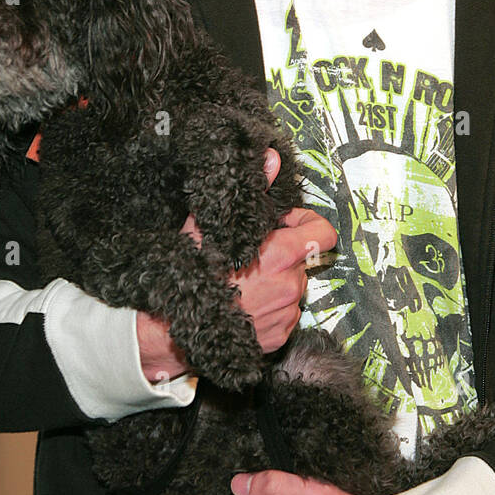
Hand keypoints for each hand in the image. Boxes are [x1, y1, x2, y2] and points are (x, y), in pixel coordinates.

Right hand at [137, 148, 336, 377]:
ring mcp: (286, 315)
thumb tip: (273, 156)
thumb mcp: (213, 226)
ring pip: (293, 288)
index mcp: (280, 255)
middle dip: (283, 255)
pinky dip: (271, 308)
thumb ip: (252, 191)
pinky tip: (244, 305)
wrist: (172, 329)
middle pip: (302, 260)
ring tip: (243, 284)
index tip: (285, 224)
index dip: (307, 223)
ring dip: (277, 282)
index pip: (323, 233)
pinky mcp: (279, 337)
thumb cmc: (190, 274)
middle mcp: (290, 286)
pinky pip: (285, 315)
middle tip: (251, 255)